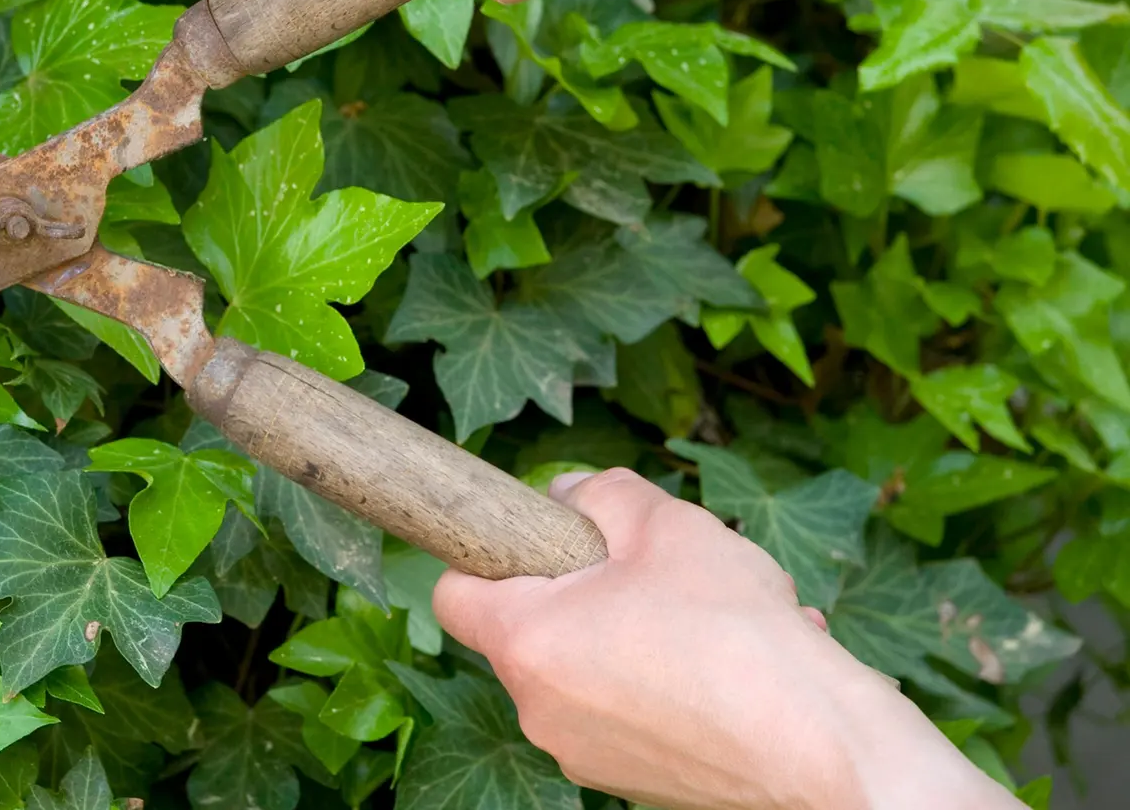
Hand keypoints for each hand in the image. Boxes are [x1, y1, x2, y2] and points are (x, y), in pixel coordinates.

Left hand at [433, 469, 1023, 809]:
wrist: (822, 752)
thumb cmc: (735, 635)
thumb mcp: (667, 525)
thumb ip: (601, 496)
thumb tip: (567, 498)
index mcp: (526, 643)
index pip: (455, 592)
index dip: (490, 551)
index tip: (541, 538)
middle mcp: (539, 711)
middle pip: (538, 627)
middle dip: (593, 589)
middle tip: (660, 571)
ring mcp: (584, 755)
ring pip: (597, 666)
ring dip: (647, 631)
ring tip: (724, 617)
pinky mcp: (635, 782)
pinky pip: (639, 709)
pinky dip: (679, 680)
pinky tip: (744, 661)